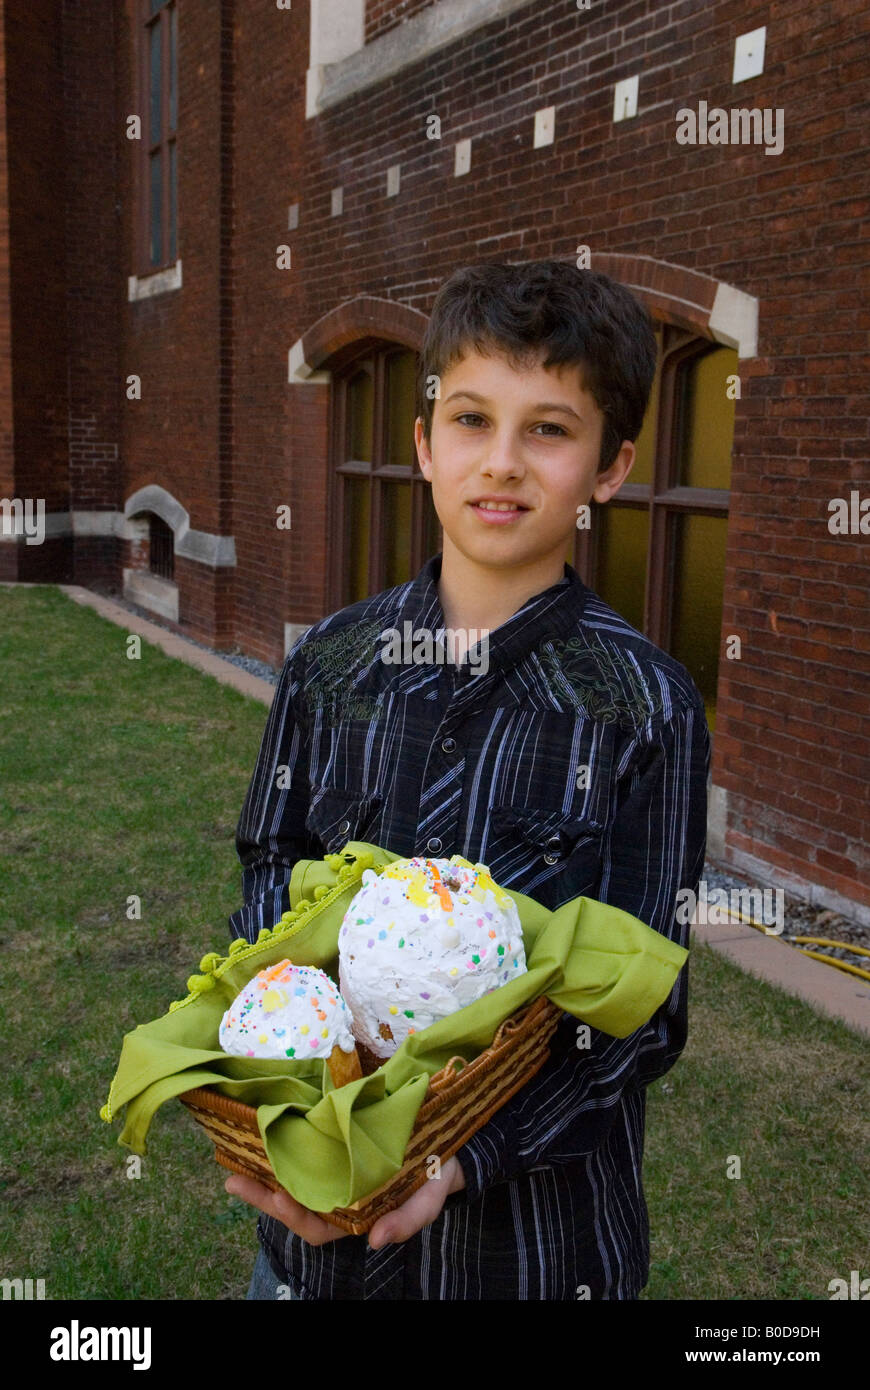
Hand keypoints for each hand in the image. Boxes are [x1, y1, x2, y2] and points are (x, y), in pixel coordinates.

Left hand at [225, 1155, 465, 1249]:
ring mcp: (335, 1171)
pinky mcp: (335, 1144)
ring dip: (264, 1174)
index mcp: (357, 1216)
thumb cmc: (437, 1174)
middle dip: (264, 1196)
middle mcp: (339, 1197)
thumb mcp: (430, 1197)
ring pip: (294, 1179)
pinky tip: (264, 1135)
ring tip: (237, 1163)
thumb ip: (408, 1220)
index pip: (318, 1226)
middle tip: (235, 1181)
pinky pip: (304, 1152)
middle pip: (294, 1205)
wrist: (450, 1143)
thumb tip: (376, 1241)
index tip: (279, 1198)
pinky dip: (283, 1147)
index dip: (296, 1216)